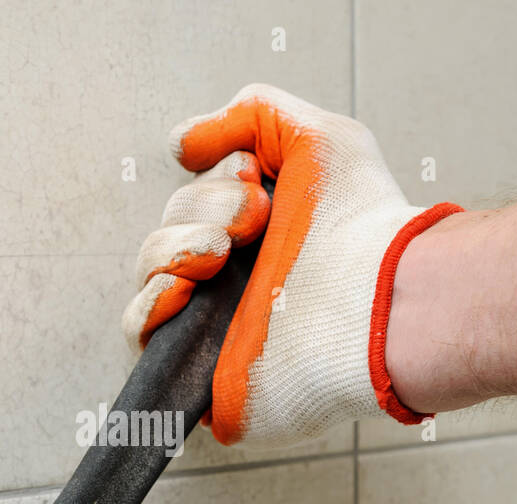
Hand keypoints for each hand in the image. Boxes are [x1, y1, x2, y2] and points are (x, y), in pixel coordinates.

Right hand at [122, 84, 460, 445]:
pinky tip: (180, 289)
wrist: (377, 296)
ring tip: (220, 253)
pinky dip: (146, 306)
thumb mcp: (317, 137)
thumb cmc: (361, 224)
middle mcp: (235, 282)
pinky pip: (140, 336)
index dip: (211, 184)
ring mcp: (215, 330)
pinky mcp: (201, 375)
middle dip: (199, 211)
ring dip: (173, 251)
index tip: (254, 179)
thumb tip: (184, 145)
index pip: (194, 203)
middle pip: (167, 232)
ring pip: (149, 276)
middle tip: (252, 219)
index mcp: (257, 237)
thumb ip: (251, 115)